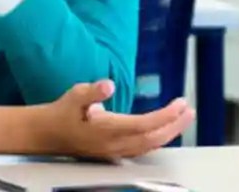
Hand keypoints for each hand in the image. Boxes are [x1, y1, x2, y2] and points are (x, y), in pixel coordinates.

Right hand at [38, 80, 194, 158]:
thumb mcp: (73, 96)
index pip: (143, 125)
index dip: (164, 116)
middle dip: (174, 125)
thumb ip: (92, 91)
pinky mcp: (116, 152)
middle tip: (189, 110)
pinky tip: (166, 130)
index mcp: (106, 130)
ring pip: (150, 145)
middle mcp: (114, 144)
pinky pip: (144, 148)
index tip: (179, 103)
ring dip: (170, 132)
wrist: (49, 134)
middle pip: (153, 138)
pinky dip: (159, 138)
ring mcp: (116, 151)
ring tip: (184, 118)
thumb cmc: (63, 113)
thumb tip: (108, 84)